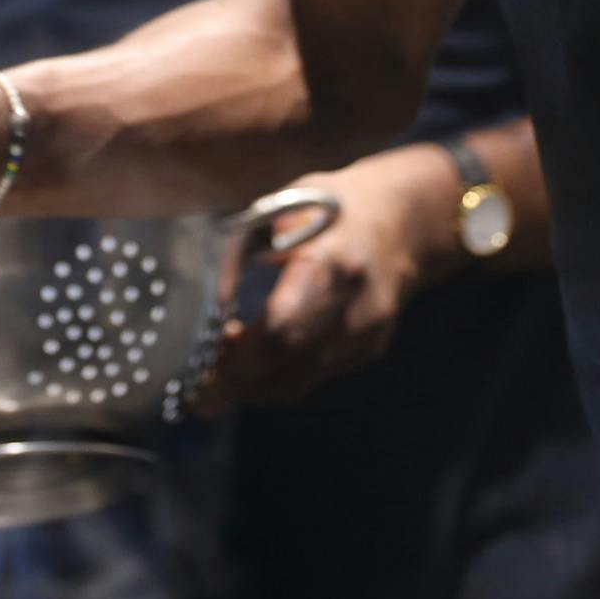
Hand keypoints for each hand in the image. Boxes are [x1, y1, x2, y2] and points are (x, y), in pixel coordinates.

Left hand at [207, 144, 451, 406]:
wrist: (404, 220)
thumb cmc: (333, 207)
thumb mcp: (284, 210)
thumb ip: (244, 249)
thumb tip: (202, 294)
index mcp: (333, 265)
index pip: (283, 328)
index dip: (240, 358)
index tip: (201, 367)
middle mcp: (355, 310)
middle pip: (287, 367)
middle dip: (236, 384)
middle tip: (195, 391)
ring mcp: (365, 336)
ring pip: (298, 382)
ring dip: (252, 386)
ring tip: (214, 376)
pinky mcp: (367, 350)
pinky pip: (312, 376)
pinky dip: (276, 377)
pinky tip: (251, 362)